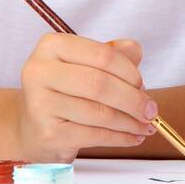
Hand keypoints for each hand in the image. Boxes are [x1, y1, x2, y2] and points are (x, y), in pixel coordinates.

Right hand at [14, 34, 157, 162]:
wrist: (33, 125)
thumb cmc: (65, 90)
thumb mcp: (86, 65)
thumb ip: (112, 54)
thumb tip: (136, 50)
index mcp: (51, 46)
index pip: (102, 55)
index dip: (130, 72)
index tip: (143, 85)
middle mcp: (40, 71)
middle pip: (100, 84)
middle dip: (133, 100)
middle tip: (152, 110)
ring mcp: (40, 104)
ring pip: (99, 113)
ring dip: (130, 122)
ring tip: (145, 126)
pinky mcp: (48, 133)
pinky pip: (94, 135)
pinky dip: (119, 138)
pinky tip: (132, 137)